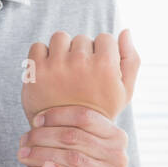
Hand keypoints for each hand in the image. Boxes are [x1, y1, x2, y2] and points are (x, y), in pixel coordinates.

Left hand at [18, 105, 129, 166]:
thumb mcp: (85, 148)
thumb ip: (73, 129)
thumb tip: (38, 111)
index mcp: (116, 136)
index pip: (84, 116)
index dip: (57, 116)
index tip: (36, 121)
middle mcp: (119, 156)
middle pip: (75, 138)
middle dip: (44, 137)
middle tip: (24, 140)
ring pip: (75, 159)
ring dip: (44, 155)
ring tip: (23, 155)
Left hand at [21, 29, 139, 127]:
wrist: (65, 136)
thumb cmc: (98, 111)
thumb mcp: (123, 92)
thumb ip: (131, 60)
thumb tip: (125, 31)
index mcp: (105, 65)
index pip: (105, 38)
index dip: (102, 54)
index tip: (96, 72)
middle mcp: (81, 62)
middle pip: (82, 39)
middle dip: (81, 54)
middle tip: (78, 77)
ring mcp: (57, 65)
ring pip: (60, 38)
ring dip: (61, 51)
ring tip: (63, 73)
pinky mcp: (36, 70)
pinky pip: (38, 46)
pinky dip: (41, 57)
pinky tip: (48, 74)